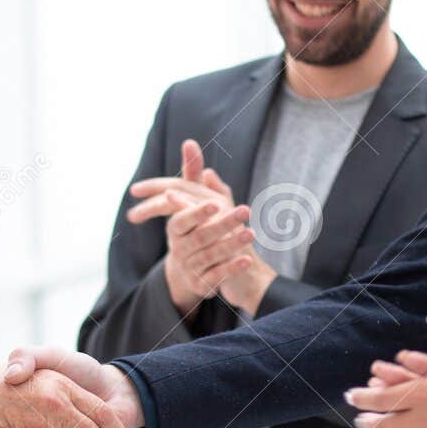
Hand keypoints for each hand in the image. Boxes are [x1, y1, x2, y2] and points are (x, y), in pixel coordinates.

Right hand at [128, 139, 276, 315]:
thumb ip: (191, 173)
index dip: (196, 212)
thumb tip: (189, 142)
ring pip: (210, 256)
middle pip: (200, 236)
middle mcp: (178, 248)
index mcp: (175, 228)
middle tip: (245, 211)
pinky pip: (217, 277)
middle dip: (223, 224)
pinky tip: (247, 260)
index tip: (214, 204)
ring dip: (232, 244)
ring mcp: (189, 267)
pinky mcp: (200, 285)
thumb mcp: (193, 201)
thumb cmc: (193, 228)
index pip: (181, 219)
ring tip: (251, 232)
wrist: (193, 270)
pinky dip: (232, 268)